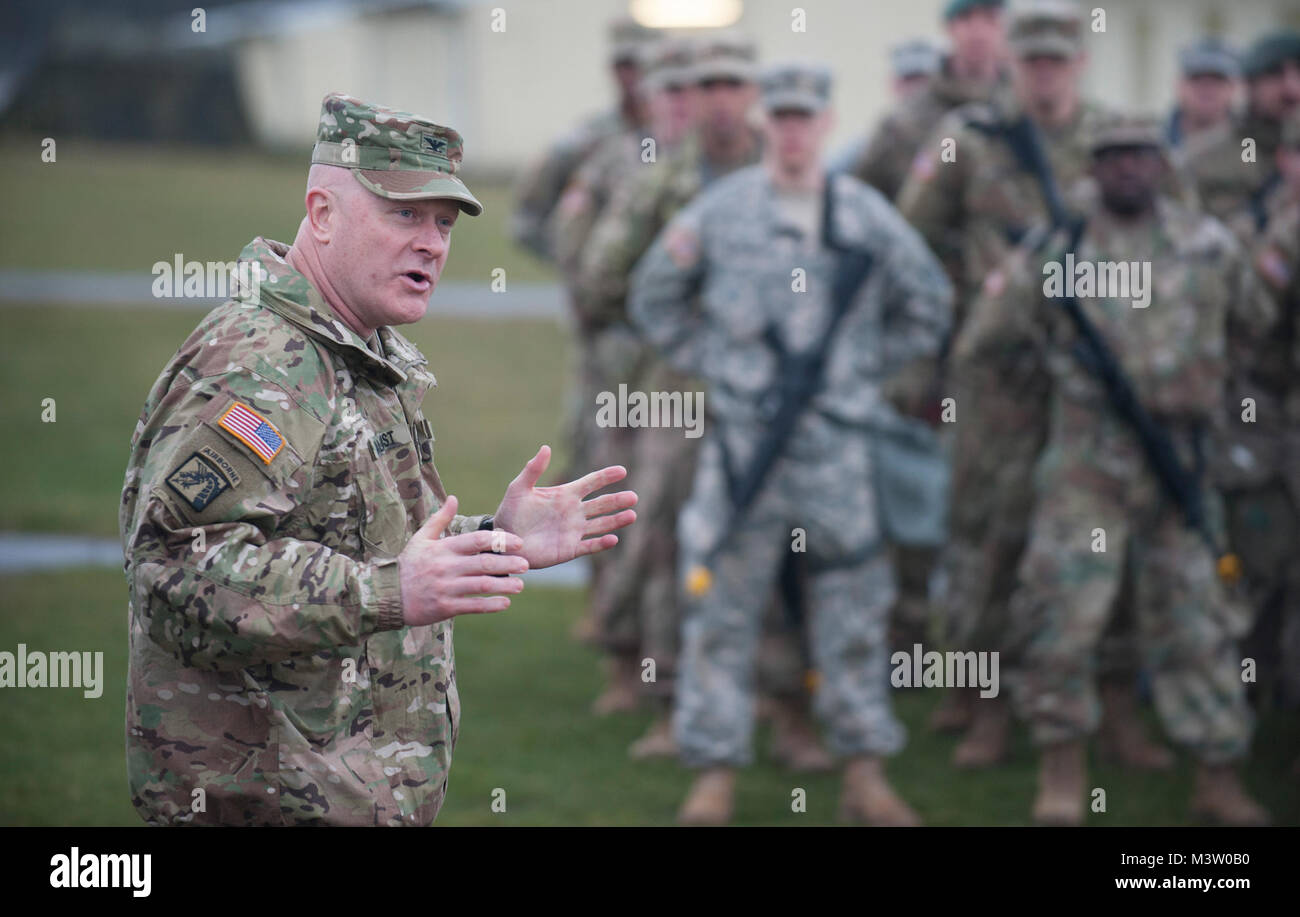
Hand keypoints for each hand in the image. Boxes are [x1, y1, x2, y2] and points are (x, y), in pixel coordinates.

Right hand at [398, 495, 529, 626]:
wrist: (387, 595)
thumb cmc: (408, 565)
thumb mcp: (421, 538)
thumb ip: (440, 519)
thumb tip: (453, 498)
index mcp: (443, 548)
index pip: (476, 540)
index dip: (500, 540)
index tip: (518, 542)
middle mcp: (446, 567)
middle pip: (483, 563)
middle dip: (508, 563)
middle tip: (527, 564)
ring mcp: (446, 588)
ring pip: (481, 585)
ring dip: (504, 585)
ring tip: (520, 586)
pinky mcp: (445, 607)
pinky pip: (472, 606)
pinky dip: (490, 605)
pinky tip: (505, 603)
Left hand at [493, 445, 637, 569]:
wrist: (504, 540)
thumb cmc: (510, 512)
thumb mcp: (519, 488)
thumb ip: (533, 469)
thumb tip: (545, 447)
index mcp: (565, 495)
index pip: (591, 483)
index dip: (606, 477)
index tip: (622, 471)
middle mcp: (573, 512)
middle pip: (602, 504)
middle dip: (617, 500)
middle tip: (633, 497)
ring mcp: (573, 531)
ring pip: (601, 524)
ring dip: (616, 520)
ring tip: (632, 515)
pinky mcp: (569, 549)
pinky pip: (589, 546)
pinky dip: (601, 543)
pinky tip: (613, 538)